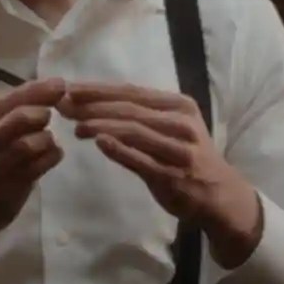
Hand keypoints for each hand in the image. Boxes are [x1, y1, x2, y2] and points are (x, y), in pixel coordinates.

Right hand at [0, 78, 67, 258]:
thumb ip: (13, 116)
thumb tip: (51, 91)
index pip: (9, 100)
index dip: (37, 90)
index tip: (61, 84)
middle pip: (17, 119)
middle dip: (40, 111)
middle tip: (53, 112)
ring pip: (26, 145)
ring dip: (46, 139)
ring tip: (49, 140)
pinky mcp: (6, 190)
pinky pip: (37, 169)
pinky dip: (51, 158)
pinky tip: (52, 155)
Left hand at [60, 82, 262, 268]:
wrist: (220, 195)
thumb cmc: (187, 156)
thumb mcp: (170, 126)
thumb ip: (139, 114)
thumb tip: (91, 101)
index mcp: (178, 105)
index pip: (131, 91)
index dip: (97, 89)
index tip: (68, 88)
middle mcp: (181, 123)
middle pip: (129, 108)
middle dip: (92, 105)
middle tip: (63, 105)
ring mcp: (178, 150)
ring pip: (134, 130)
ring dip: (101, 125)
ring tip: (76, 126)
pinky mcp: (173, 176)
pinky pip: (142, 160)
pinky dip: (120, 150)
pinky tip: (99, 143)